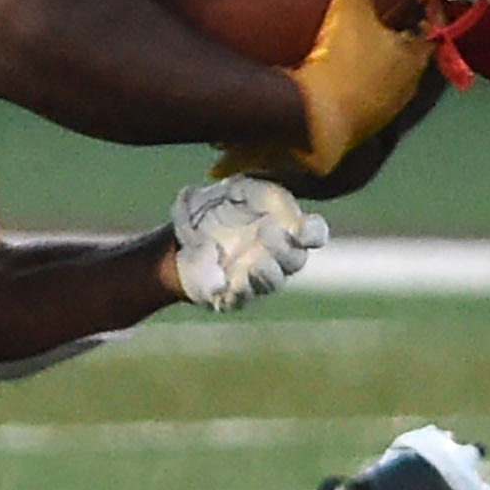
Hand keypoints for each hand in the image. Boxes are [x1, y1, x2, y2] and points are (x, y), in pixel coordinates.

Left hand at [169, 176, 328, 312]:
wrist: (175, 239)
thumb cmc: (212, 209)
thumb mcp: (231, 190)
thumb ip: (256, 192)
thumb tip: (280, 207)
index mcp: (282, 228)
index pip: (314, 234)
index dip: (313, 232)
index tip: (299, 227)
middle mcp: (275, 257)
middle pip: (296, 260)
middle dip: (285, 248)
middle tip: (267, 232)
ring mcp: (255, 280)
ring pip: (273, 282)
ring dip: (267, 272)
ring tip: (254, 261)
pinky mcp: (232, 297)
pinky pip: (240, 299)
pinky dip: (235, 291)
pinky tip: (223, 280)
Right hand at [288, 0, 431, 176]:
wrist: (315, 122)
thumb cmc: (343, 64)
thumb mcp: (349, 10)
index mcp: (414, 58)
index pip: (431, 29)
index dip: (426, 10)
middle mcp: (406, 87)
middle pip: (411, 55)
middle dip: (402, 36)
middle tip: (388, 17)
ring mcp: (384, 110)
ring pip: (390, 78)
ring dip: (381, 62)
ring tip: (362, 43)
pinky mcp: (360, 125)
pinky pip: (366, 95)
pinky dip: (360, 81)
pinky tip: (337, 73)